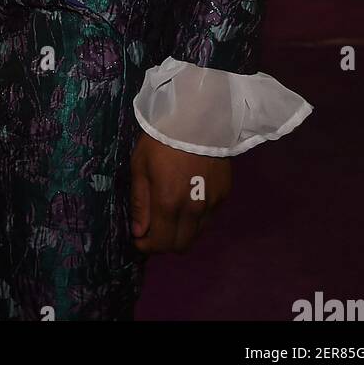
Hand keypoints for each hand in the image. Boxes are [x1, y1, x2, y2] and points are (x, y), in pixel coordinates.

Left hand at [129, 132, 231, 253]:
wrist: (198, 117)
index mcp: (168, 203)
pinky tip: (188, 198)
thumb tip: (139, 232)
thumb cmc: (161, 139)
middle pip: (181, 245)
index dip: (148, 247)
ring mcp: (212, 204)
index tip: (139, 239)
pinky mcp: (224, 195)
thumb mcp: (140, 166)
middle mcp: (193, 210)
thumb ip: (140, 202)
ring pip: (197, 233)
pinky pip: (209, 217)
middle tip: (154, 229)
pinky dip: (196, 217)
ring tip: (171, 214)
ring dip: (182, 231)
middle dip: (165, 243)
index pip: (161, 243)